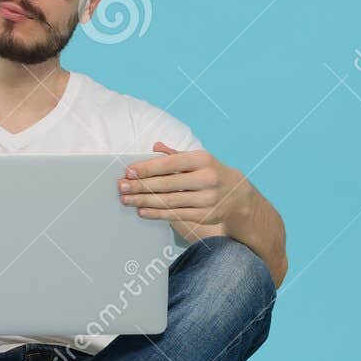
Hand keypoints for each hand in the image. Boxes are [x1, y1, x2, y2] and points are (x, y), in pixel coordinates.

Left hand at [118, 142, 253, 242]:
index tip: (129, 171)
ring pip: (169, 201)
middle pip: (167, 184)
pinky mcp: (205, 215)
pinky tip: (142, 210)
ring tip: (127, 199)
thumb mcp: (198, 158)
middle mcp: (207, 179)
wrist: (238, 195)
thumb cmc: (211, 172)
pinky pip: (175, 214)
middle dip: (141, 186)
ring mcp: (207, 199)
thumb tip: (155, 145)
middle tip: (122, 187)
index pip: (170, 164)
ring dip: (145, 201)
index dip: (148, 168)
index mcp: (203, 160)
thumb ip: (175, 154)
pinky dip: (157, 213)